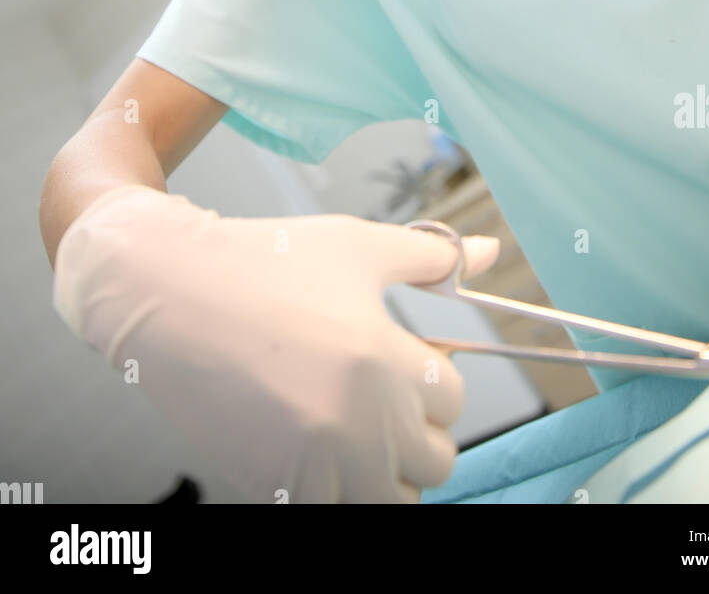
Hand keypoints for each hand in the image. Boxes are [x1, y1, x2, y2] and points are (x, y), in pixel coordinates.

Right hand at [53, 187, 501, 503]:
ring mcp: (315, 464)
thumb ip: (432, 259)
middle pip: (435, 462)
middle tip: (379, 399)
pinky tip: (314, 448)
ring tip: (354, 430)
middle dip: (417, 432)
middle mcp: (358, 422)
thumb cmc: (262, 262)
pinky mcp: (274, 488)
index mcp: (385, 361)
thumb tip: (491, 254)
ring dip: (386, 474)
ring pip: (392, 502)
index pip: (452, 400)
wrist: (167, 293)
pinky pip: (336, 512)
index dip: (430, 379)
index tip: (401, 363)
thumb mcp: (356, 246)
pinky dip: (337, 491)